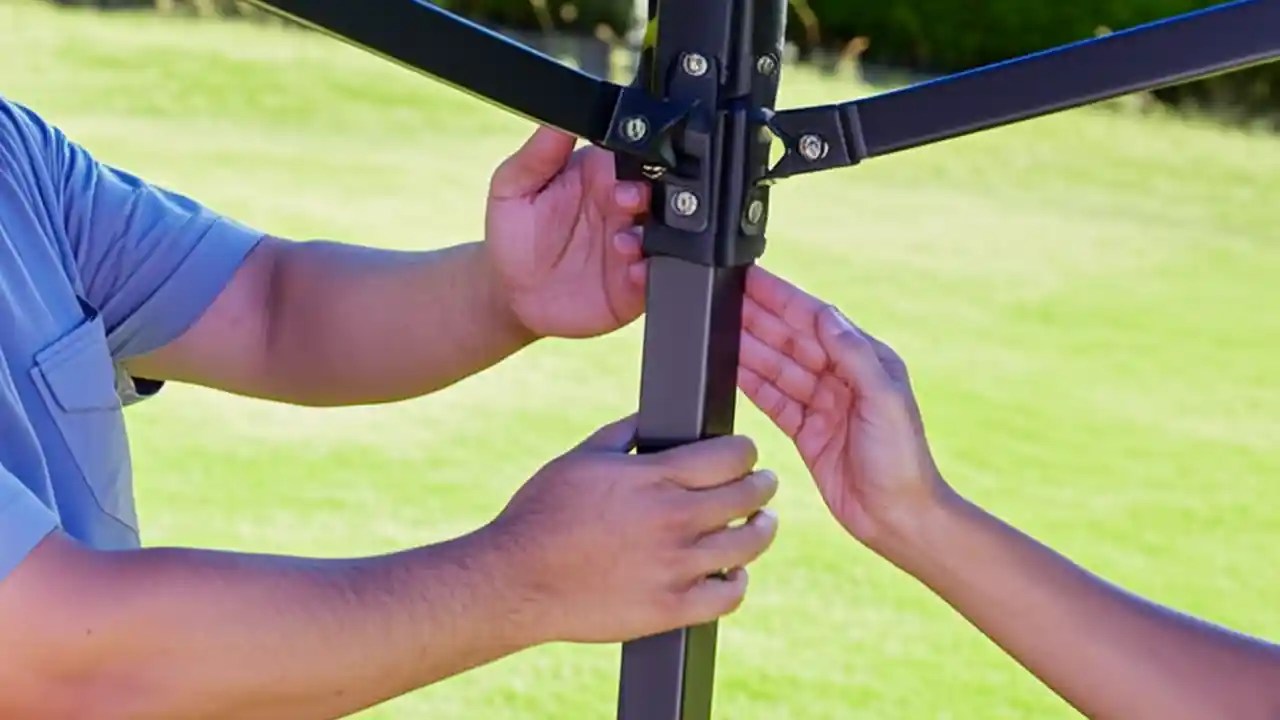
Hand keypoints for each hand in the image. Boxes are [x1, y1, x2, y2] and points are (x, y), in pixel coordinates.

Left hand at [484, 126, 649, 339]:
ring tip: (623, 245)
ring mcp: (635, 245)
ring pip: (666, 233)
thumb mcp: (513, 186)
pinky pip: (659, 274)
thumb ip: (539, 152)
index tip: (617, 174)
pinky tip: (631, 273)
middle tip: (625, 204)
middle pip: (658, 193)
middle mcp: (624, 208)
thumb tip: (562, 116)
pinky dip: (652, 273)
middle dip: (648, 197)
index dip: (633, 159)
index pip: (632, 156)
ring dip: (654, 236)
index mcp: (602, 175)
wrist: (512, 295)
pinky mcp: (636, 283)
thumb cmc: (514, 234)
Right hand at [487, 416, 778, 643]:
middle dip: (762, 484)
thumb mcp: (581, 457)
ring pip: (749, 544)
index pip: (732, 455)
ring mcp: (675, 568)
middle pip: (749, 495)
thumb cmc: (541, 513)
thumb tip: (653, 418)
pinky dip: (738, 581)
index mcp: (654, 478)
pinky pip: (729, 596)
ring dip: (762, 528)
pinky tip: (732, 572)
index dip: (745, 450)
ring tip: (760, 523)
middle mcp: (673, 520)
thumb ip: (625, 433)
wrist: (516, 580)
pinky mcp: (670, 609)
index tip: (743, 453)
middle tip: (762, 484)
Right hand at [738, 268, 950, 550]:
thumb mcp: (885, 399)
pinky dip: (751, 382)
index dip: (782, 298)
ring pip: (777, 367)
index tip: (752, 277)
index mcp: (866, 361)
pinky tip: (728, 367)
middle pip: (790, 339)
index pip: (816, 319)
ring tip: (714, 328)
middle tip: (719, 295)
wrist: (898, 518)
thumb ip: (854, 354)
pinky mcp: (807, 432)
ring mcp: (822, 405)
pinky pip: (773, 399)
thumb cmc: (902, 460)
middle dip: (756, 317)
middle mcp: (843, 378)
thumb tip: (826, 314)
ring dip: (747, 347)